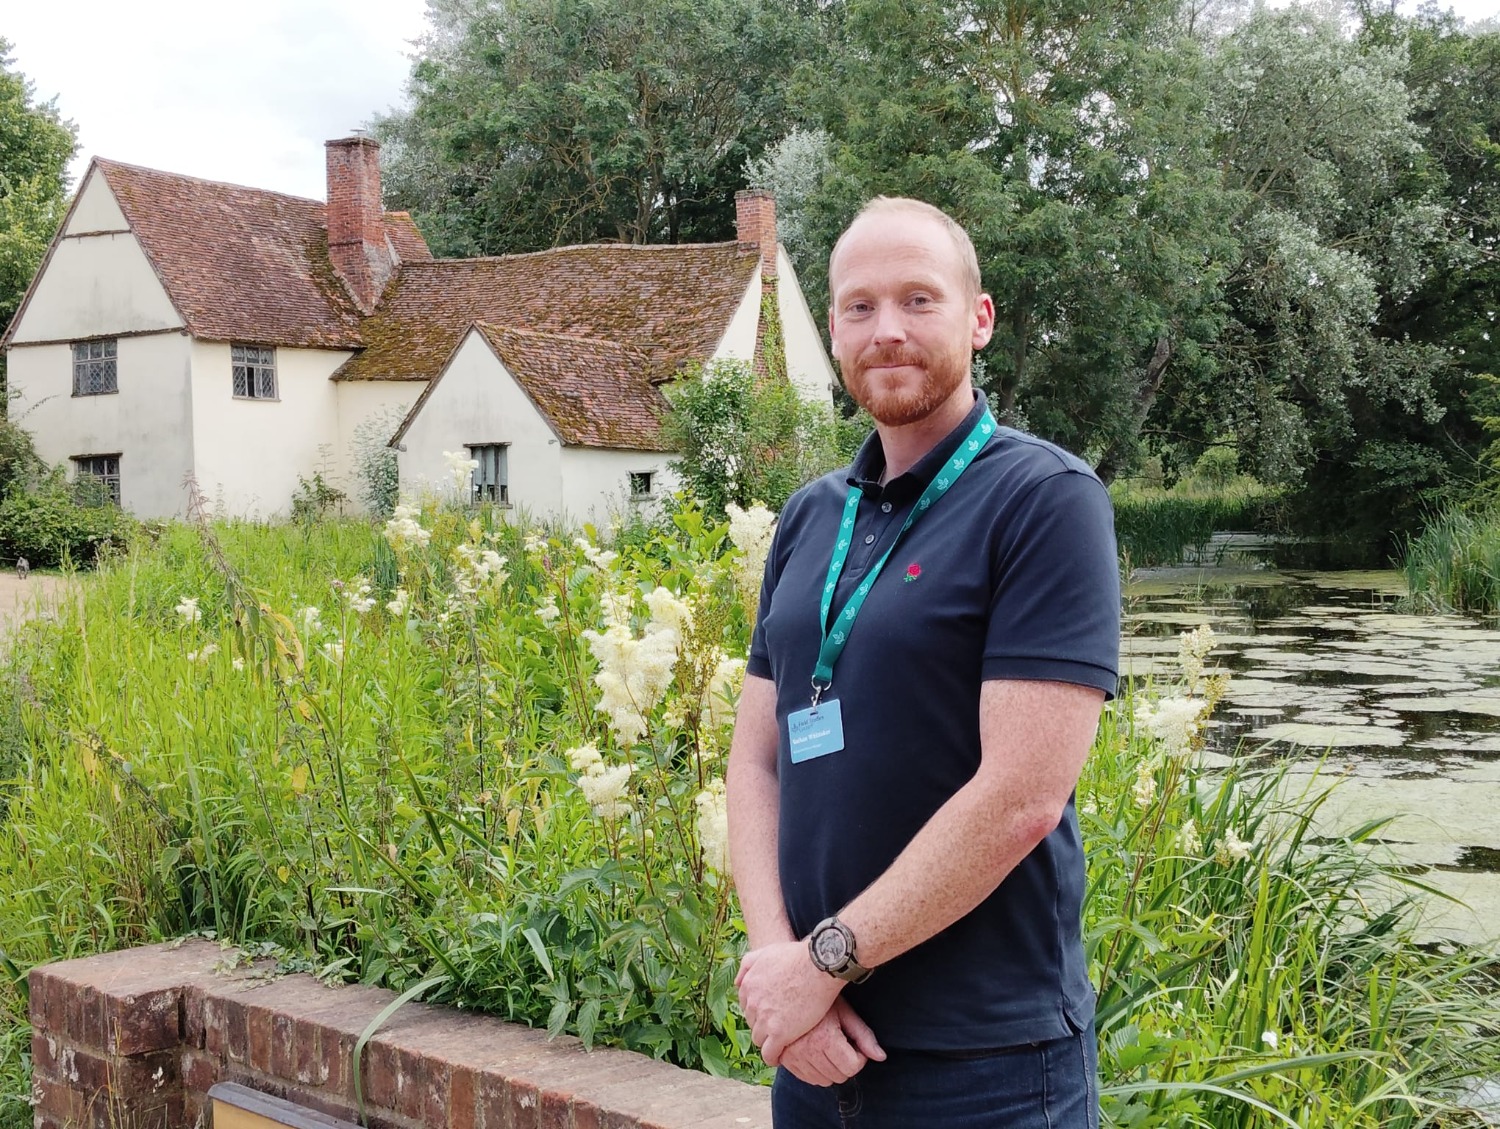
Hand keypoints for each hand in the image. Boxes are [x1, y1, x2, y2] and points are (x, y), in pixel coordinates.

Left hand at [736, 939, 842, 1064]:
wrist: (818, 966)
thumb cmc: (797, 957)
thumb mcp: (767, 952)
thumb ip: (749, 965)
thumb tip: (737, 983)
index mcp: (748, 985)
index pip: (747, 1006)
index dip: (759, 1011)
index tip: (770, 1014)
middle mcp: (752, 1003)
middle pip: (753, 1023)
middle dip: (763, 1025)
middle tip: (778, 1028)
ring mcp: (765, 1019)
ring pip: (759, 1039)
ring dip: (767, 1042)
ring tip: (780, 1043)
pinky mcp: (779, 1033)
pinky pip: (769, 1053)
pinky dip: (773, 1057)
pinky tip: (780, 1057)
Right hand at [779, 997, 886, 1085]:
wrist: (790, 987)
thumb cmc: (820, 996)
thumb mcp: (844, 1011)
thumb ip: (863, 1035)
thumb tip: (881, 1057)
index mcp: (825, 1038)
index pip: (852, 1067)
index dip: (859, 1057)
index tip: (855, 1044)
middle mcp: (808, 1051)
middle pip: (838, 1076)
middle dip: (846, 1064)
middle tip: (843, 1044)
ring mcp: (793, 1056)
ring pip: (822, 1081)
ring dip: (830, 1069)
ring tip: (829, 1047)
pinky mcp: (784, 1058)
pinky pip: (806, 1078)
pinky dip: (815, 1071)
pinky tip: (817, 1052)